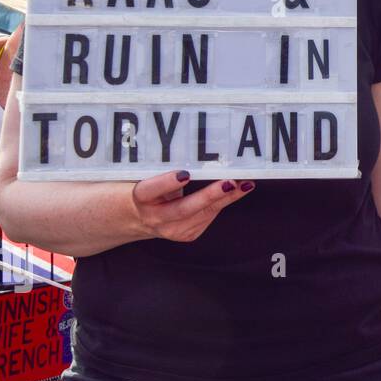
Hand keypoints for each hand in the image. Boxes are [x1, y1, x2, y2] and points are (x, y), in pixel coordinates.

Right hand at [130, 170, 254, 242]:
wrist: (135, 217)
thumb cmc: (146, 188)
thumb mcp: (143, 175)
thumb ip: (160, 167)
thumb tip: (190, 146)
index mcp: (140, 198)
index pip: (150, 190)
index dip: (167, 183)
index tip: (184, 174)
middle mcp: (154, 217)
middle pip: (182, 209)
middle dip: (209, 196)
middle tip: (229, 183)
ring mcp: (171, 230)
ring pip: (202, 214)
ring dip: (226, 199)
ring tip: (246, 185)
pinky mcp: (186, 235)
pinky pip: (208, 217)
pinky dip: (223, 203)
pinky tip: (237, 191)